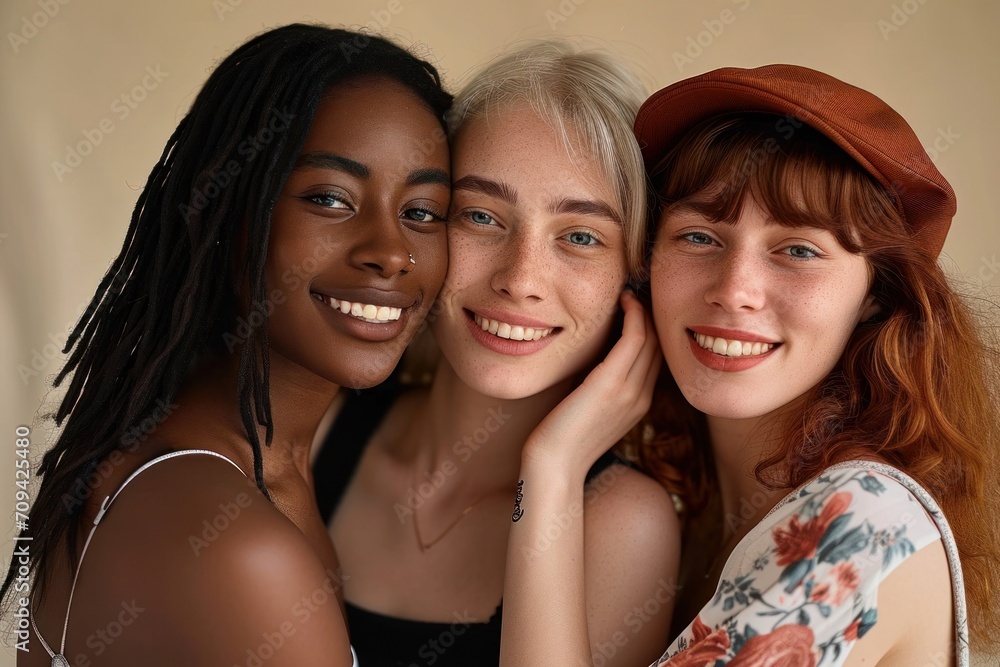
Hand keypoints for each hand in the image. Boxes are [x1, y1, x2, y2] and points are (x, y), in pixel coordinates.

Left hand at [524, 290, 660, 475]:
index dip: (653, 331)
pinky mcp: (611, 383)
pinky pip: (634, 339)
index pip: (657, 360)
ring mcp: (630, 391)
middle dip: (654, 317)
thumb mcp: (591, 411)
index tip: (639, 309)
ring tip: (631, 293)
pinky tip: (624, 301)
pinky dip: (634, 315)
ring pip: (652, 339)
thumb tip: (594, 362)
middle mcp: (642, 397)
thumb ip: (601, 389)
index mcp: (639, 405)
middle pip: (660, 347)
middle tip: (639, 293)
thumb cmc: (563, 439)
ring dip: (645, 310)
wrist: (554, 465)